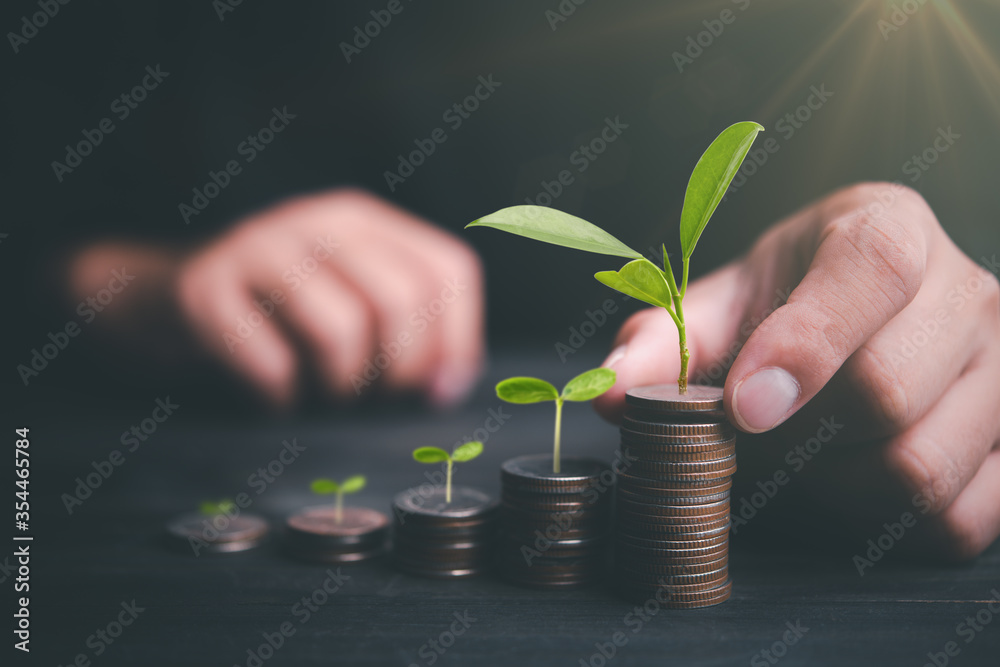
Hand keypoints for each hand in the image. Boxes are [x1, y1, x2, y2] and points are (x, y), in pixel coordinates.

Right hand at [173, 189, 484, 406]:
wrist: (164, 295)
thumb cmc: (277, 313)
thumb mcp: (351, 302)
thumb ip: (411, 334)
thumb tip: (449, 385)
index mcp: (365, 221)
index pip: (450, 270)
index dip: (457, 340)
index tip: (435, 389)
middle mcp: (318, 222)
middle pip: (403, 300)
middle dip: (399, 371)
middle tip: (373, 395)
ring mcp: (259, 248)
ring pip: (343, 330)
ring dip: (342, 387)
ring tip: (325, 393)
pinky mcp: (207, 289)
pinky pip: (272, 363)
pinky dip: (283, 398)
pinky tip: (275, 395)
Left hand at [595, 183, 999, 559]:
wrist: (868, 306)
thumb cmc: (790, 301)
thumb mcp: (727, 299)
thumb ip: (667, 336)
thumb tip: (609, 390)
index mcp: (889, 229)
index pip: (872, 272)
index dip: (804, 346)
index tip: (744, 407)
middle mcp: (968, 292)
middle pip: (887, 390)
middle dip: (800, 431)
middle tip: (761, 429)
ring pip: (922, 465)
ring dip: (836, 484)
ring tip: (808, 452)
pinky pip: (958, 518)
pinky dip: (887, 522)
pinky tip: (853, 480)